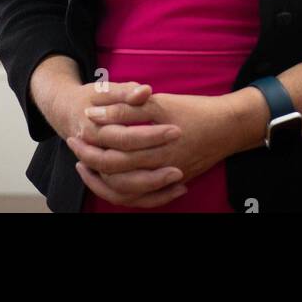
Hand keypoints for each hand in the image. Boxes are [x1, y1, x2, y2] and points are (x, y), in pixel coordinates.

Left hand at [67, 90, 231, 208]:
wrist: (227, 127)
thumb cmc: (193, 110)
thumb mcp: (161, 102)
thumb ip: (129, 107)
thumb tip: (96, 112)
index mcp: (156, 141)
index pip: (115, 143)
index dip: (94, 135)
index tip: (80, 124)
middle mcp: (160, 165)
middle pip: (116, 169)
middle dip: (90, 157)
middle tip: (74, 144)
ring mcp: (166, 177)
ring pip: (125, 188)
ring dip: (101, 178)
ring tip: (84, 165)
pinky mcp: (171, 184)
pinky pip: (141, 199)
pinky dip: (122, 192)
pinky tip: (108, 181)